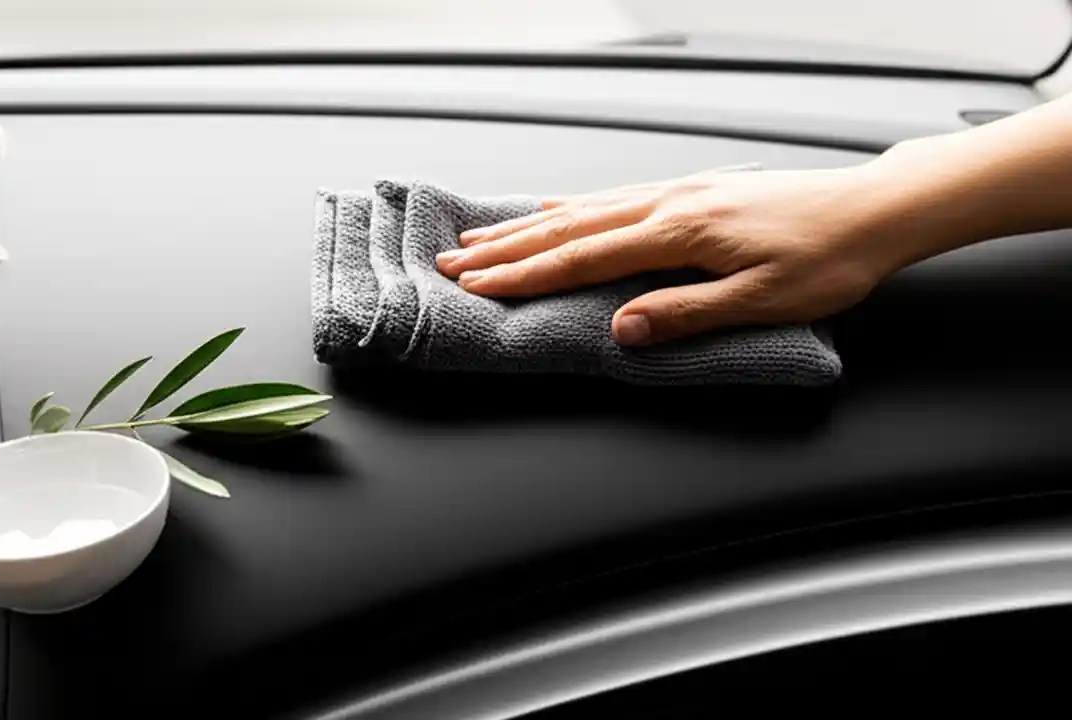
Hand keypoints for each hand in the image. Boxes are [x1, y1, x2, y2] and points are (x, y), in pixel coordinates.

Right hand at [435, 164, 908, 345]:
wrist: (873, 210)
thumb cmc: (827, 259)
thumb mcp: (761, 300)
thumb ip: (685, 314)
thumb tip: (621, 330)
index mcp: (680, 232)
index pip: (583, 257)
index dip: (526, 275)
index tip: (477, 284)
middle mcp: (670, 203)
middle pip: (571, 226)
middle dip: (508, 248)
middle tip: (455, 259)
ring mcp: (680, 191)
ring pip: (587, 207)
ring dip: (531, 225)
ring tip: (485, 236)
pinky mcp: (693, 191)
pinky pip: (615, 196)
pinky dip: (574, 205)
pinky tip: (557, 208)